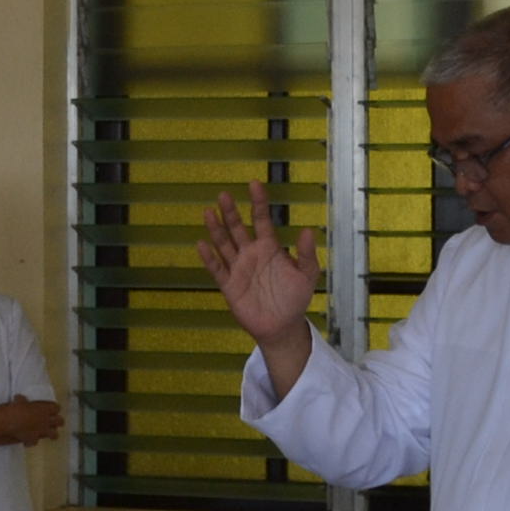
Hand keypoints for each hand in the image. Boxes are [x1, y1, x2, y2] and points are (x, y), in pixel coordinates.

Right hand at [5, 397, 64, 444]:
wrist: (11, 422)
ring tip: (46, 434)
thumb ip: (22, 400)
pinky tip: (27, 442)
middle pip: (60, 421)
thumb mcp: (19, 400)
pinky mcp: (35, 439)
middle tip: (53, 421)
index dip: (54, 408)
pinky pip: (36, 442)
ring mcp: (42, 431)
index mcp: (45, 409)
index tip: (51, 409)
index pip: (56, 407)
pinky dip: (32, 442)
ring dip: (51, 434)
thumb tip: (19, 398)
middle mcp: (47, 420)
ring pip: (55, 435)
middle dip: (58, 422)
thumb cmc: (16, 408)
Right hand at [196, 184, 318, 346]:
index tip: (254, 184)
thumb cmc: (295, 298)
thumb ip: (306, 254)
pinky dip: (209, 258)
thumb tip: (307, 230)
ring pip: (224, 244)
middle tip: (223, 195)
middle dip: (231, 212)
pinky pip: (217, 269)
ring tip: (209, 212)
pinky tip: (202, 244)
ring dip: (217, 229)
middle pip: (238, 228)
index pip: (262, 220)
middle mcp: (251, 253)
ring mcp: (238, 268)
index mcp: (270, 248)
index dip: (258, 202)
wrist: (282, 326)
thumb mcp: (307, 275)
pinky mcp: (229, 285)